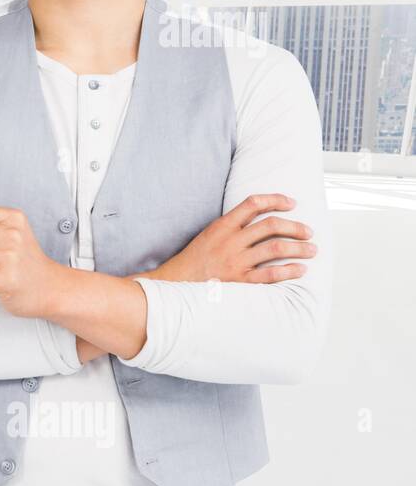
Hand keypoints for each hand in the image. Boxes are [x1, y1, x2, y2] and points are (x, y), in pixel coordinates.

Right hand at [77, 192, 317, 364]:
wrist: (174, 286)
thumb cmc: (192, 263)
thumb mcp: (207, 237)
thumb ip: (229, 228)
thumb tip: (256, 221)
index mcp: (221, 227)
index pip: (252, 204)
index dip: (275, 200)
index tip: (292, 203)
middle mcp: (230, 241)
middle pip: (270, 225)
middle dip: (295, 226)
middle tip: (308, 232)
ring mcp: (235, 261)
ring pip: (275, 248)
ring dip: (298, 248)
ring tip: (311, 250)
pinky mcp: (239, 281)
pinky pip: (270, 273)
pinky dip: (289, 270)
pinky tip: (300, 270)